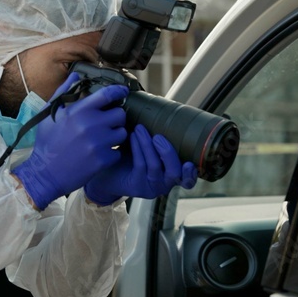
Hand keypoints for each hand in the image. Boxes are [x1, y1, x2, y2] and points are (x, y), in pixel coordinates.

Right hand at [13, 73, 128, 209]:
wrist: (45, 173)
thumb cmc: (47, 142)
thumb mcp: (50, 114)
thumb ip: (64, 92)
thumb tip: (75, 75)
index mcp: (79, 111)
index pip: (108, 94)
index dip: (119, 91)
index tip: (123, 92)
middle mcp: (91, 125)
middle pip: (120, 114)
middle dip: (115, 118)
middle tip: (106, 124)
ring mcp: (98, 143)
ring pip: (122, 133)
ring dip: (115, 135)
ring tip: (102, 140)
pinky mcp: (103, 160)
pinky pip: (118, 152)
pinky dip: (111, 154)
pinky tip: (99, 154)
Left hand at [84, 125, 198, 205]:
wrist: (106, 170)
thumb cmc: (129, 155)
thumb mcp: (148, 146)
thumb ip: (159, 136)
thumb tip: (164, 110)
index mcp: (171, 174)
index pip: (187, 180)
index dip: (192, 173)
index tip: (189, 162)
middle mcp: (164, 183)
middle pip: (174, 173)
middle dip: (168, 153)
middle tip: (158, 137)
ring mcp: (150, 187)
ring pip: (155, 167)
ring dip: (148, 146)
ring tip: (140, 129)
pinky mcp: (136, 187)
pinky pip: (140, 166)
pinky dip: (138, 149)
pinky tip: (132, 136)